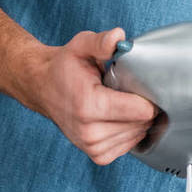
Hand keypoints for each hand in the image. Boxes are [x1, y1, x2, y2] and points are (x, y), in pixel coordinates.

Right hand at [23, 26, 157, 165]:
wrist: (42, 87)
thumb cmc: (64, 66)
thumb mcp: (81, 45)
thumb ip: (101, 41)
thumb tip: (119, 36)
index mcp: (89, 105)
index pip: (140, 111)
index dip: (149, 95)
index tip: (143, 84)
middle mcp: (89, 131)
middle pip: (142, 124)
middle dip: (143, 106)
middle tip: (129, 90)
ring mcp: (92, 146)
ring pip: (137, 135)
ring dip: (137, 120)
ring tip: (121, 102)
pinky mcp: (96, 155)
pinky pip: (128, 145)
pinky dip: (130, 131)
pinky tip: (120, 116)